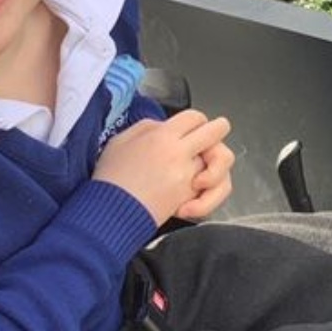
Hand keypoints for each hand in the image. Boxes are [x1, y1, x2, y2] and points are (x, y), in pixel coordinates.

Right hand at [93, 109, 234, 224]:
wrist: (108, 213)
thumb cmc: (111, 179)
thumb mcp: (121, 140)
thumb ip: (148, 127)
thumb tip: (164, 126)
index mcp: (162, 136)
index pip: (195, 117)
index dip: (197, 121)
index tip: (193, 129)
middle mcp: (179, 153)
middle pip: (217, 131)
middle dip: (217, 132)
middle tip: (210, 142)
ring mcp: (188, 176)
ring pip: (223, 161)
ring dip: (217, 164)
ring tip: (204, 173)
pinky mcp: (190, 197)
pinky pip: (217, 188)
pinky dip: (212, 191)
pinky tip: (197, 193)